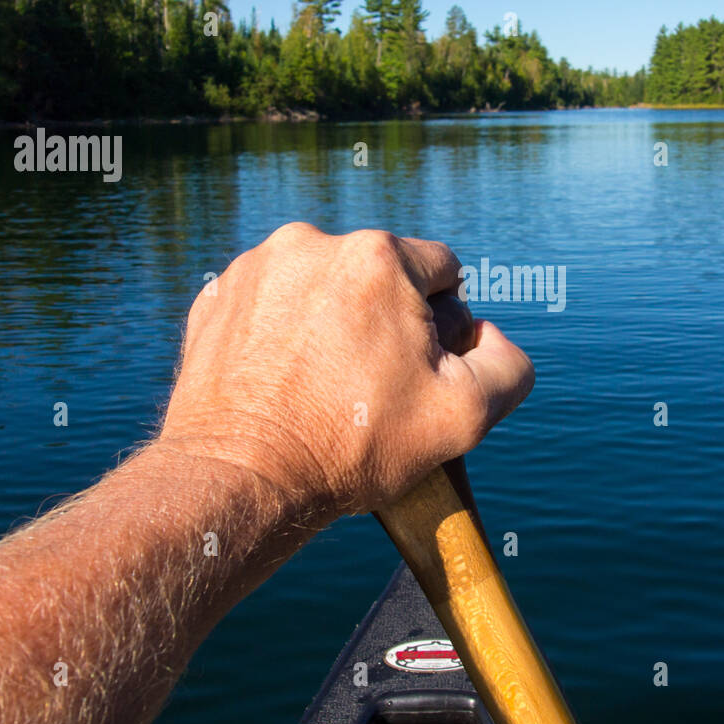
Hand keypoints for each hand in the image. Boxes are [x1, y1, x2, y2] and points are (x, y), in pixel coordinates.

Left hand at [157, 223, 534, 517]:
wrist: (241, 479)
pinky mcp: (217, 298)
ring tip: (324, 387)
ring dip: (334, 324)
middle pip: (380, 275)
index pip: (442, 272)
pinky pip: (273, 303)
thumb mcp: (465, 417)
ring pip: (324, 287)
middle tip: (371, 387)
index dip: (445, 326)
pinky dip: (286, 334)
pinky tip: (285, 382)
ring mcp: (256, 268)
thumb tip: (488, 337)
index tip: (421, 371)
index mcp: (377, 257)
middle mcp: (311, 243)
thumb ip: (506, 364)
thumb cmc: (352, 446)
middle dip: (387, 322)